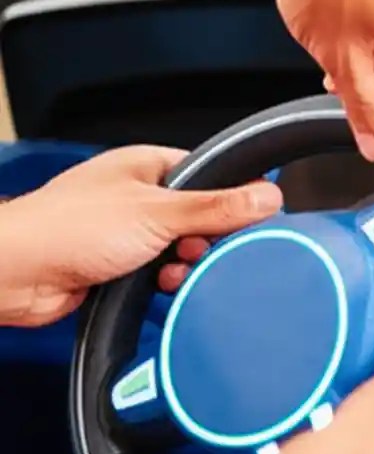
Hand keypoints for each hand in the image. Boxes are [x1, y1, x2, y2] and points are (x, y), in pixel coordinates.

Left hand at [0, 146, 282, 326]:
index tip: (248, 219)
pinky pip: (159, 274)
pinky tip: (157, 287)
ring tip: (173, 271)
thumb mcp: (158, 214)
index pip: (209, 175)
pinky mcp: (117, 266)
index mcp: (144, 166)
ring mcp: (125, 231)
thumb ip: (218, 207)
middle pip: (198, 217)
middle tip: (199, 249)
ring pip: (179, 250)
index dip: (231, 198)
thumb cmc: (65, 229)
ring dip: (183, 266)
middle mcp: (135, 195)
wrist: (14, 274)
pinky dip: (164, 284)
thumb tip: (268, 195)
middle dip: (205, 241)